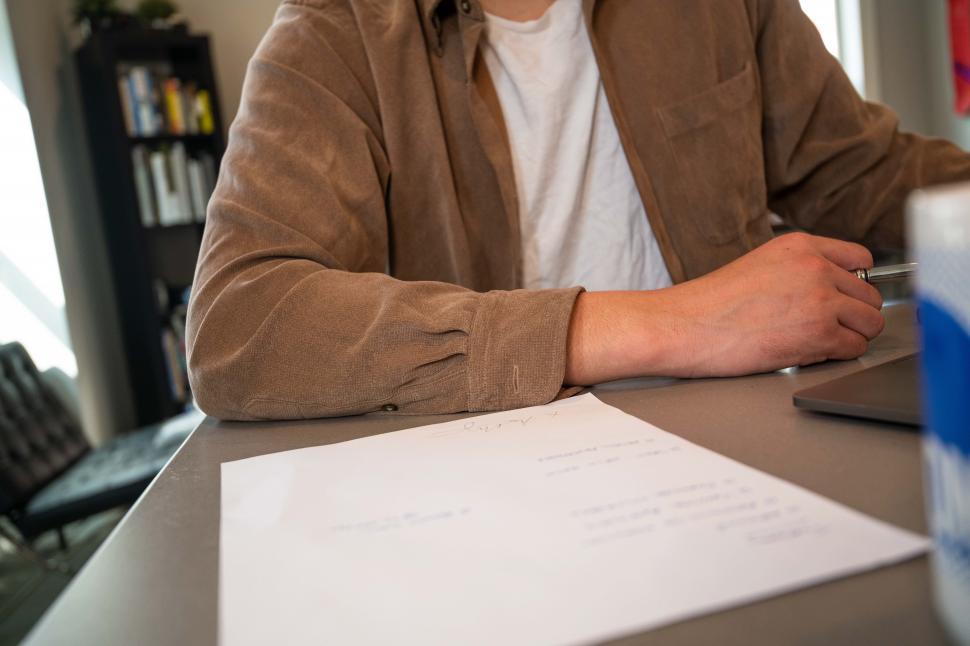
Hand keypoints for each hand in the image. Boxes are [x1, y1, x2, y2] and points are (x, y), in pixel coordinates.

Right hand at [564, 233, 884, 383]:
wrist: (686, 326)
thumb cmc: (711, 304)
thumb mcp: (760, 266)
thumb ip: (799, 269)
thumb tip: (832, 289)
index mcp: (800, 246)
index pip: (860, 259)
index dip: (852, 284)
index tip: (842, 298)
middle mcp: (816, 267)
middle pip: (869, 295)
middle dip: (851, 315)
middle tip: (823, 327)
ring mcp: (821, 300)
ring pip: (870, 323)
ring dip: (850, 336)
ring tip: (816, 342)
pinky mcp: (820, 334)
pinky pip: (855, 348)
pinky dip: (838, 356)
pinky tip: (809, 353)